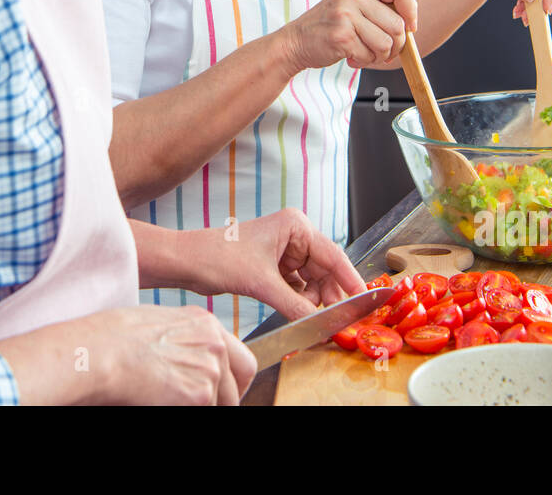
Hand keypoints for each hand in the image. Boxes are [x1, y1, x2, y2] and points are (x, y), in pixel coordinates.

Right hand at [0, 305, 255, 404]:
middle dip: (227, 398)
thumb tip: (187, 361)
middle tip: (204, 403)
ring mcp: (211, 369)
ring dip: (202, 405)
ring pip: (221, 403)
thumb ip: (184, 341)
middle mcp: (214, 343)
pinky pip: (206, 410)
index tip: (225, 392)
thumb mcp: (157, 324)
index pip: (241, 358)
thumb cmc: (111, 339)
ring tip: (168, 399)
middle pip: (240, 383)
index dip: (235, 380)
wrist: (99, 352)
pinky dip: (185, 409)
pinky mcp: (200, 395)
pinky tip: (162, 403)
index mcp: (204, 323)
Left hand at [192, 208, 365, 319]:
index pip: (333, 255)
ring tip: (313, 321)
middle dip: (329, 297)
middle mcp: (294, 236)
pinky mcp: (274, 269)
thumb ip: (295, 306)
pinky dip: (300, 303)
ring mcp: (284, 253)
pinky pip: (297, 289)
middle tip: (337, 322)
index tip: (364, 301)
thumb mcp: (261, 283)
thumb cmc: (218, 257)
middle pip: (325, 272)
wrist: (187, 262)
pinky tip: (301, 316)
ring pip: (312, 283)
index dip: (350, 280)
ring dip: (313, 303)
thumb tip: (320, 324)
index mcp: (295, 226)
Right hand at [277, 0, 416, 71]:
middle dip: (397, 45)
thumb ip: (378, 7)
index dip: (411, 9)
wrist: (296, 41)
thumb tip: (411, 24)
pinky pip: (370, 55)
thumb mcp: (352, 4)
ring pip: (387, 43)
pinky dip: (365, 61)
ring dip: (381, 55)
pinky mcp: (341, 36)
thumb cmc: (330, 25)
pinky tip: (352, 56)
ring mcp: (346, 14)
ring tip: (366, 53)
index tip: (411, 27)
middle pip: (398, 24)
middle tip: (384, 50)